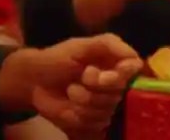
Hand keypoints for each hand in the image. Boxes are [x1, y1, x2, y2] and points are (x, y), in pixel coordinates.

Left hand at [0, 34, 142, 137]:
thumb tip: (135, 59)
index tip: (102, 78)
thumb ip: (107, 45)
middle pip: (118, 93)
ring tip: (70, 90)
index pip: (133, 71)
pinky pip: (95, 125)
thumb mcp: (79, 46)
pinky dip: (78, 116)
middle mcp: (114, 85)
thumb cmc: (56, 59)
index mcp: (114, 63)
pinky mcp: (94, 122)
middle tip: (79, 79)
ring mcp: (104, 105)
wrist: (34, 82)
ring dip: (82, 101)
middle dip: (94, 88)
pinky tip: (69, 107)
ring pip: (105, 110)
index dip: (118, 77)